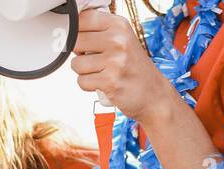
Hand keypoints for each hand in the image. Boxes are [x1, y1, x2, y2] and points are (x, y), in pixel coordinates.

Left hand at [71, 8, 177, 123]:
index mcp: (119, 25)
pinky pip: (82, 81)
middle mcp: (118, 40)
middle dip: (79, 53)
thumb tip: (69, 30)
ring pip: (76, 64)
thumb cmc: (134, 68)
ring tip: (100, 72)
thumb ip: (99, 30)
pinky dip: (88, 85)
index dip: (78, 32)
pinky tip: (102, 83)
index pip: (82, 19)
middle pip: (75, 40)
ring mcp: (114, 62)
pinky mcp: (110, 82)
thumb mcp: (122, 39)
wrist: (154, 94)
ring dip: (84, 72)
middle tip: (95, 59)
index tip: (85, 41)